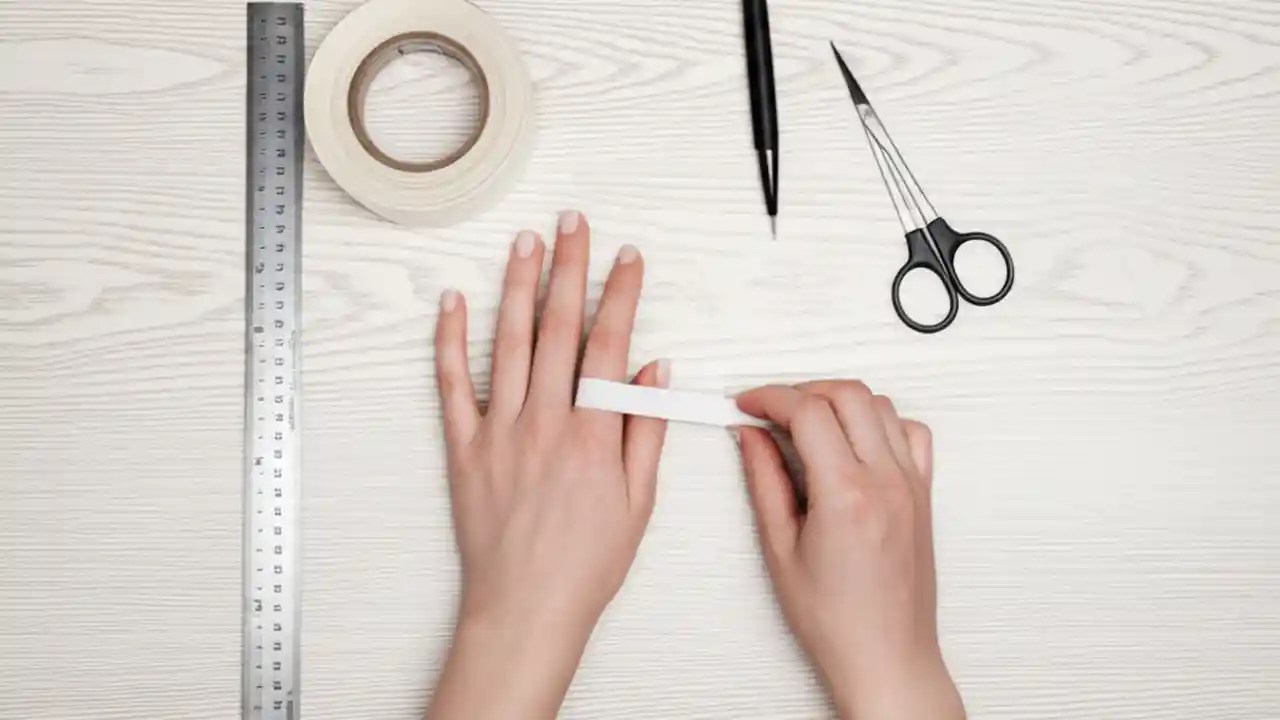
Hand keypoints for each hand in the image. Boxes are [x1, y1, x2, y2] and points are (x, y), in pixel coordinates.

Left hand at [427, 211, 668, 719]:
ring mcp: (500, 432)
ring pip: (509, 344)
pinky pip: (453, 384)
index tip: (628, 258)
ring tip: (525, 242)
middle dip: (568, 269)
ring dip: (517, 287)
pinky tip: (455, 301)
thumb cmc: (586, 565)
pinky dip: (451, 340)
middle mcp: (545, 423)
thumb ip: (646, 432)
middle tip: (572, 224)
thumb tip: (653, 369)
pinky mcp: (464, 449)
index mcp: (593, 436)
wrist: (525, 609)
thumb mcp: (639, 503)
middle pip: (558, 329)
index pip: (610, 346)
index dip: (621, 294)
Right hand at [736, 381, 963, 719]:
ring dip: (839, 401)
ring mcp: (911, 484)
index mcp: (846, 495)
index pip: (807, 411)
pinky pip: (911, 432)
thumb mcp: (780, 549)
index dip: (769, 397)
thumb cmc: (835, 619)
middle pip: (847, 394)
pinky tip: (854, 442)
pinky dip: (880, 421)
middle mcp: (886, 481)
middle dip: (802, 391)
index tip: (746, 404)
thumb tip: (750, 436)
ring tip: (806, 425)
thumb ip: (764, 482)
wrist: (886, 657)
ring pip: (880, 405)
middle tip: (770, 412)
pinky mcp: (924, 493)